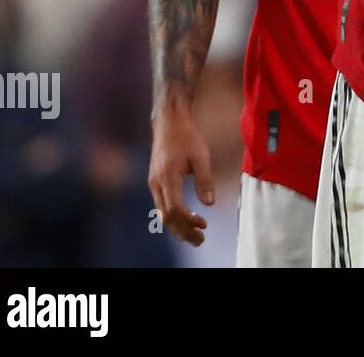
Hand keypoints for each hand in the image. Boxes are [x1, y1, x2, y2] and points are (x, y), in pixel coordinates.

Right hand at [148, 105, 213, 245]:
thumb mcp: (201, 155)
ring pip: (162, 213)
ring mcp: (153, 184)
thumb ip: (205, 179)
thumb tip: (210, 204)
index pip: (174, 208)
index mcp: (167, 177)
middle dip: (183, 231)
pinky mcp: (156, 182)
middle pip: (166, 216)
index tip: (204, 224)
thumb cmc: (187, 137)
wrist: (168, 123)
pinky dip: (173, 217)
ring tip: (195, 237)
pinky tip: (185, 223)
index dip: (188, 220)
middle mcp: (156, 183)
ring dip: (178, 227)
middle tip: (201, 241)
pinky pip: (161, 205)